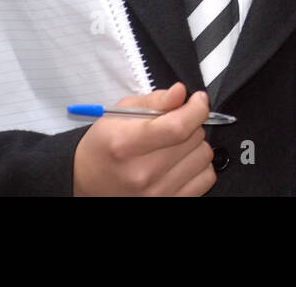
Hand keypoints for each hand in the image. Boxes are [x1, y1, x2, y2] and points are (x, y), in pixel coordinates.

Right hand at [73, 82, 215, 195]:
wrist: (88, 181)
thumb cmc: (104, 146)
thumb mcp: (119, 113)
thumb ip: (154, 100)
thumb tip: (180, 93)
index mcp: (126, 144)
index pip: (177, 127)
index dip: (196, 109)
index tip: (198, 100)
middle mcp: (142, 173)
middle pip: (193, 138)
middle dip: (191, 124)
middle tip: (173, 125)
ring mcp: (156, 193)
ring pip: (204, 156)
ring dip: (195, 145)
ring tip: (174, 145)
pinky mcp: (169, 203)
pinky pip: (206, 178)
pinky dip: (199, 166)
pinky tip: (182, 162)